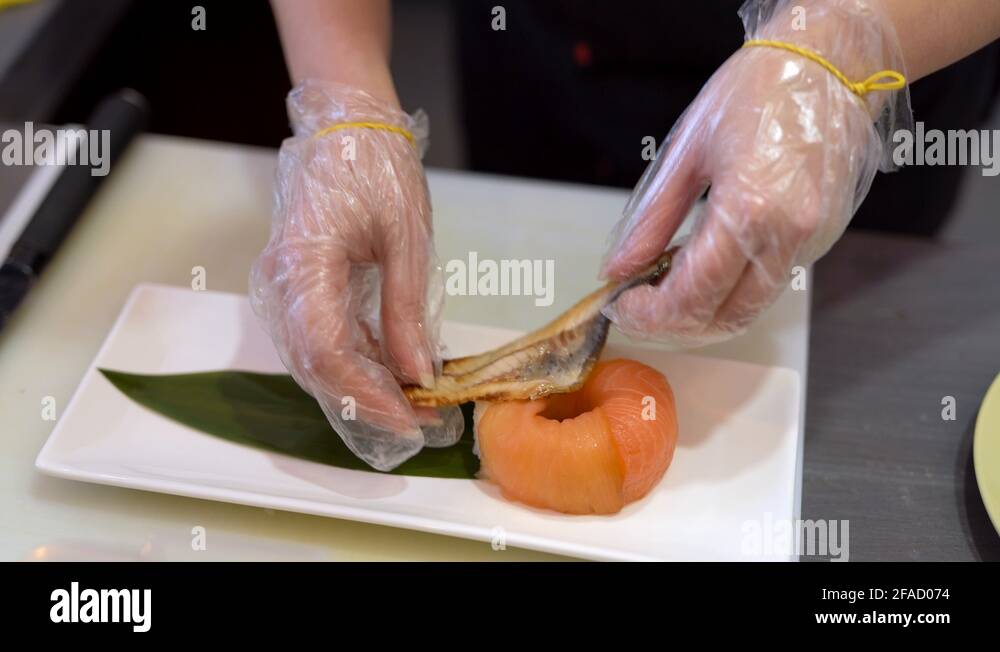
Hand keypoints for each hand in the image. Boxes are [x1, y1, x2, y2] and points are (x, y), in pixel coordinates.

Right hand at [250, 80, 461, 470]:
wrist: (345, 121)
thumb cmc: (377, 167)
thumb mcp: (406, 240)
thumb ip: (406, 312)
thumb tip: (417, 374)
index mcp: (304, 264)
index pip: (326, 352)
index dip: (367, 394)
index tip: (410, 420)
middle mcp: (280, 281)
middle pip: (314, 365)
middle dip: (366, 401)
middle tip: (418, 422)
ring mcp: (282, 282)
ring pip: (313, 357)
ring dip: (359, 385)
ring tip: (410, 403)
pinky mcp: (295, 282)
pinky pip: (317, 334)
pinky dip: (352, 359)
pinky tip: (388, 371)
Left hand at [601, 0, 910, 346]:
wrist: (831, 64)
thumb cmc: (756, 91)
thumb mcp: (685, 151)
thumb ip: (650, 221)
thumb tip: (618, 268)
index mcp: (751, 211)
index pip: (691, 295)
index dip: (650, 313)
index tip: (620, 306)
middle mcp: (788, 237)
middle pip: (722, 317)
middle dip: (671, 325)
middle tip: (635, 308)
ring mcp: (811, 243)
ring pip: (748, 311)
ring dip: (701, 316)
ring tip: (661, 292)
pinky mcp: (822, 242)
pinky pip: (767, 286)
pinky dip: (729, 294)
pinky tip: (700, 272)